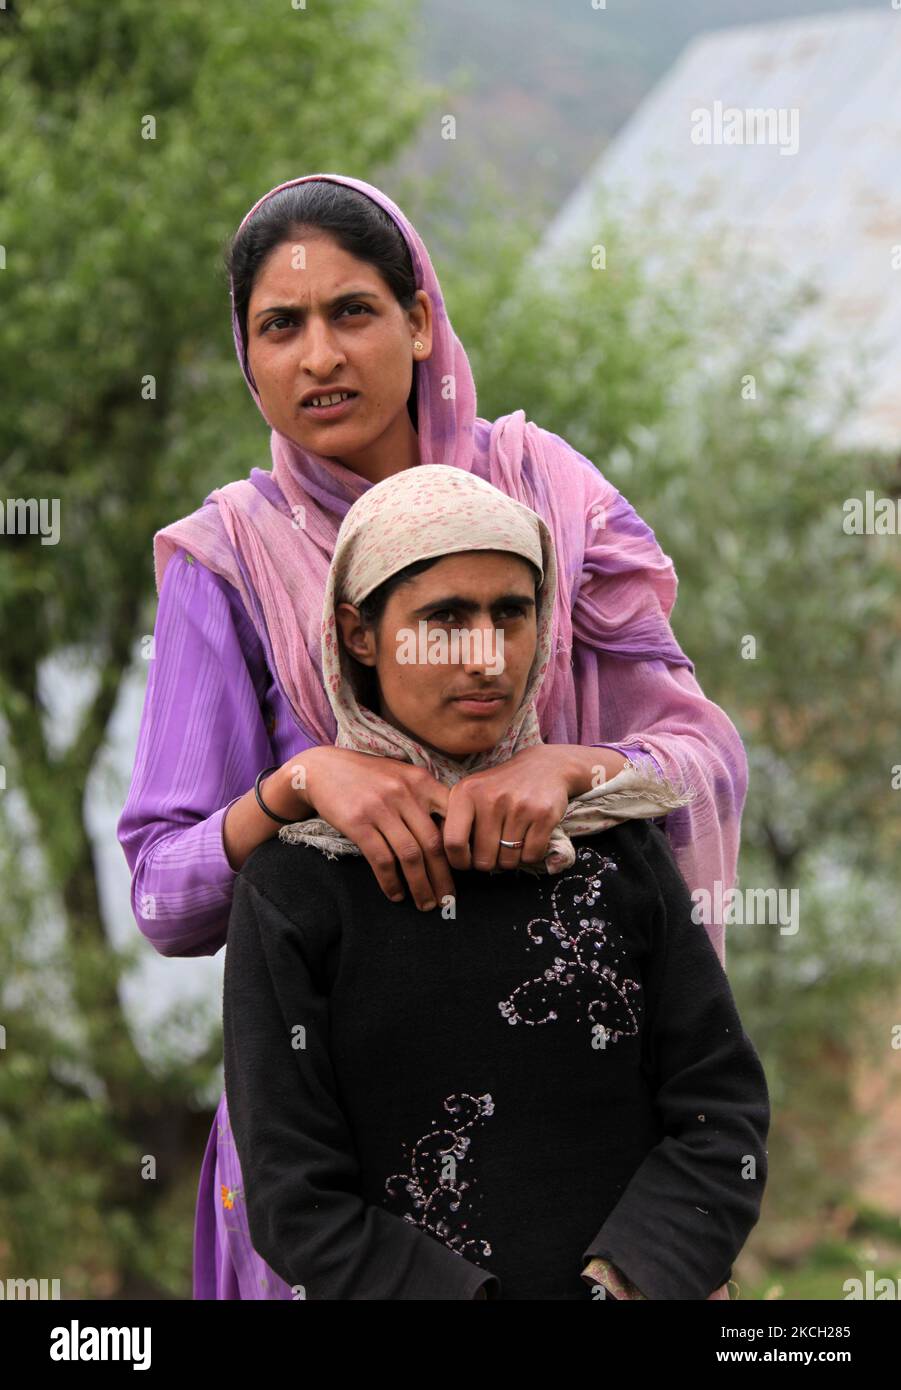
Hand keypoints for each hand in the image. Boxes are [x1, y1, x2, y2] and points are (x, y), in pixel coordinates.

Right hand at [296, 747, 453, 910]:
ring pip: (410, 855)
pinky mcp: (358, 822)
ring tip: (426, 903)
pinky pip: (382, 859)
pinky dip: (391, 882)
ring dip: (420, 885)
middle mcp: (404, 793)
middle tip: (448, 899)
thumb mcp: (402, 776)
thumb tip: (452, 834)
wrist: (323, 768)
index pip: (452, 818)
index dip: (461, 847)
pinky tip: (396, 894)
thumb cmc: (368, 777)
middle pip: (433, 843)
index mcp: (421, 781)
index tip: (464, 871)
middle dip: (443, 876)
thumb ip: (425, 798)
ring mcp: (381, 808)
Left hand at [441, 745, 611, 873]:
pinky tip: (529, 838)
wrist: (544, 766)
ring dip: (510, 859)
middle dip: (489, 862)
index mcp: (466, 793)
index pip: (453, 843)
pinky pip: (531, 856)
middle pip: (483, 859)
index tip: (466, 862)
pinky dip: (530, 855)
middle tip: (494, 850)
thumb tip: (445, 857)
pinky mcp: (543, 814)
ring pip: (508, 861)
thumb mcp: (471, 792)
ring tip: (512, 841)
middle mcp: (490, 798)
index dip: (459, 861)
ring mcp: (519, 806)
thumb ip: (455, 820)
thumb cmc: (500, 787)